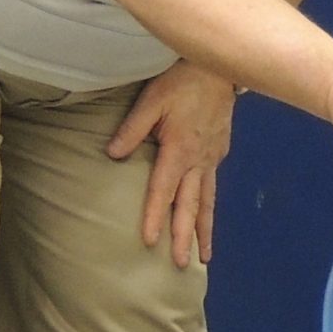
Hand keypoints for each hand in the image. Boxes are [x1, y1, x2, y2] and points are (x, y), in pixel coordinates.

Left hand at [109, 60, 234, 266]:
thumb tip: (112, 154)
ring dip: (204, 230)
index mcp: (178, 150)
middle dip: (185, 237)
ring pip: (207, 201)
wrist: (220, 67)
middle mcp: (198, 161)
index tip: (151, 242)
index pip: (163, 191)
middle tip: (180, 264)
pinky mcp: (220, 151)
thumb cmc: (182, 80)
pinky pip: (213, 186)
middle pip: (190, 206)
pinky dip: (210, 207)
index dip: (156, 217)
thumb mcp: (152, 99)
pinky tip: (206, 218)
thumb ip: (132, 129)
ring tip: (204, 257)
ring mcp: (212, 158)